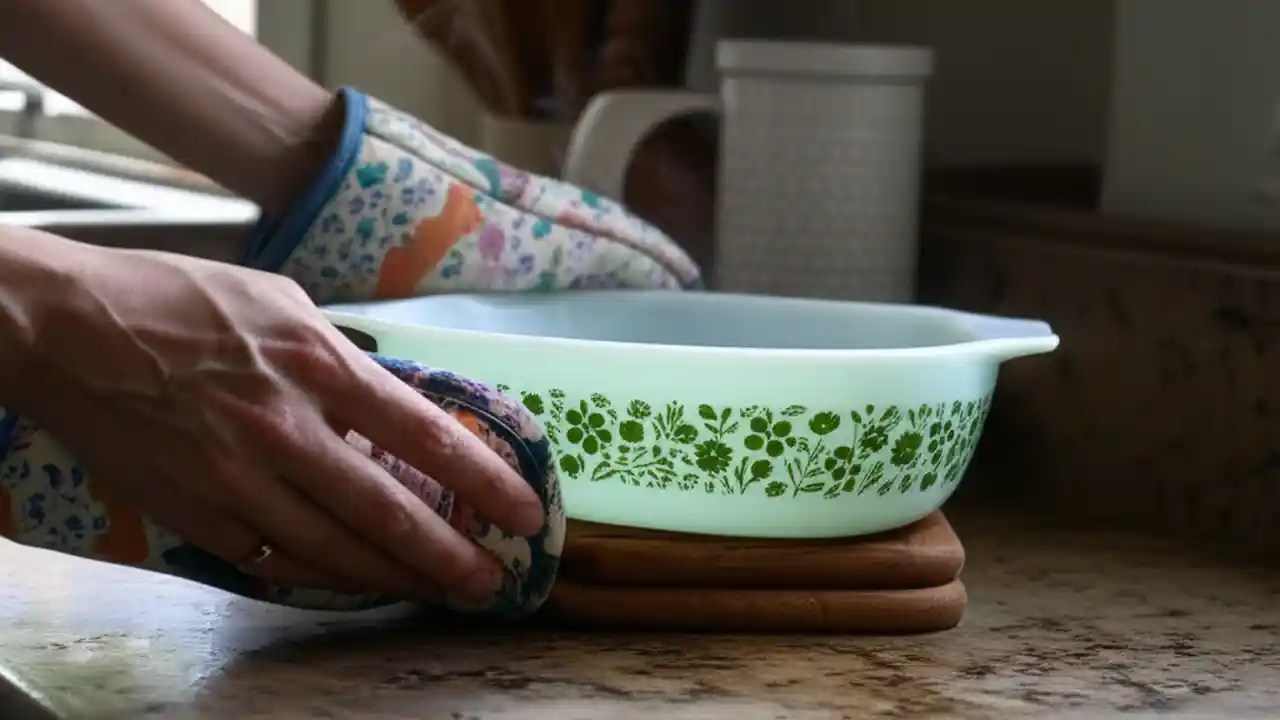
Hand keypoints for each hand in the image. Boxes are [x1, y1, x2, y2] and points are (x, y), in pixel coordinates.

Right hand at [0, 230, 543, 601]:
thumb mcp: (280, 301)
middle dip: (451, 554)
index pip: (422, 434)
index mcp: (316, 364)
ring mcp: (238, 479)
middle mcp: (285, 429)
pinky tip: (357, 581)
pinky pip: (275, 559)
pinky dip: (323, 574)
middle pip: (388, 511)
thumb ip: (340, 354)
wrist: (64, 328)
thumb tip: (384, 395)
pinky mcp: (197, 514)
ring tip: (441, 592)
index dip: (483, 479)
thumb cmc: (176, 299)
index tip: (524, 511)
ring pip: (335, 550)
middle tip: (494, 582)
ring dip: (398, 578)